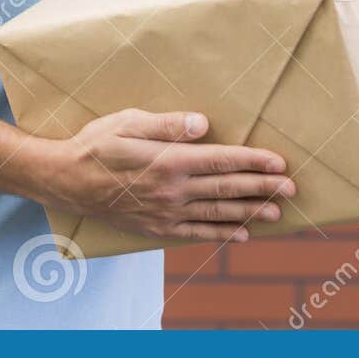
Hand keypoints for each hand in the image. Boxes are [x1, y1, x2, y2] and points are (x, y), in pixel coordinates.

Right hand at [36, 108, 294, 243]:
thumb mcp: (125, 122)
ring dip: (250, 212)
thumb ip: (165, 124)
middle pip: (226, 189)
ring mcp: (165, 213)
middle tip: (292, 188)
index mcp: (168, 161)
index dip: (253, 161)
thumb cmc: (94, 145)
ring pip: (217, 213)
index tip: (279, 161)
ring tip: (277, 211)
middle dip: (262, 187)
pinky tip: (242, 234)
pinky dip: (221, 234)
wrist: (65, 181)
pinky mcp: (156, 227)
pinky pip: (196, 233)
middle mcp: (172, 190)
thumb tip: (202, 124)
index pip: (221, 161)